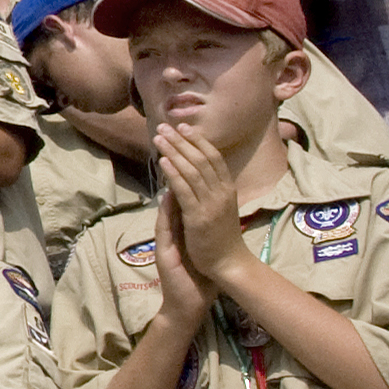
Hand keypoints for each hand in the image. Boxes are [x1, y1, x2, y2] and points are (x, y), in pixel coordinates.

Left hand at [156, 125, 246, 287]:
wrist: (229, 263)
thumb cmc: (222, 238)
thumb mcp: (219, 209)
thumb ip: (209, 191)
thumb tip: (194, 173)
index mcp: (227, 189)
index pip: (214, 158)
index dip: (198, 140)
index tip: (183, 127)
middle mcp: (222, 193)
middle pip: (201, 159)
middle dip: (182, 140)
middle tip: (165, 125)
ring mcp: (211, 204)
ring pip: (192, 170)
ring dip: (174, 151)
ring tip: (159, 137)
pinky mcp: (199, 217)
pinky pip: (185, 190)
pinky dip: (174, 173)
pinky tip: (163, 161)